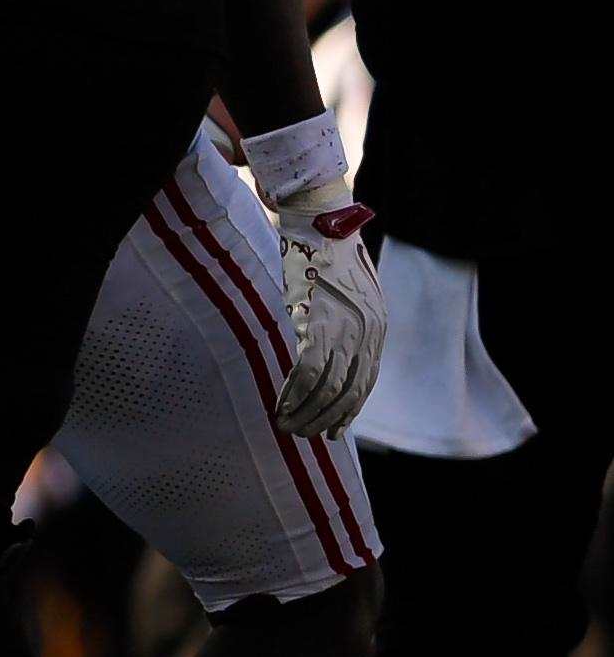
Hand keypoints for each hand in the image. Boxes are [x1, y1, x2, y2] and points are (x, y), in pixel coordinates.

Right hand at [270, 198, 384, 436]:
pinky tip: (280, 405)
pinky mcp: (316, 322)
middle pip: (349, 391)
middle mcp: (366, 334)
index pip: (366, 382)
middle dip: (325, 418)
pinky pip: (308, 371)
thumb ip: (350, 320)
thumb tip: (334, 344)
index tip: (332, 430)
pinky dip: (294, 393)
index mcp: (377, 328)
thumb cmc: (331, 252)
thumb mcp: (353, 291)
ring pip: (328, 387)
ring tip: (286, 426)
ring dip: (306, 412)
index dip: (348, 411)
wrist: (323, 222)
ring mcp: (343, 330)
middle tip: (304, 434)